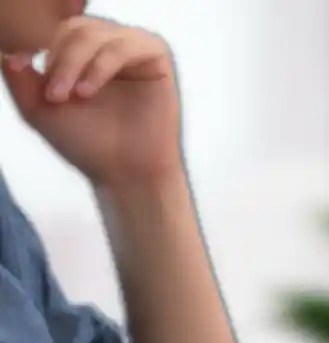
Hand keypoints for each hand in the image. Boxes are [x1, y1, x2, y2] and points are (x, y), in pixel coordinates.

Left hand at [1, 17, 180, 186]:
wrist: (125, 171)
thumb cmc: (87, 142)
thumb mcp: (39, 107)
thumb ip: (20, 77)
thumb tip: (9, 52)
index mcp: (86, 52)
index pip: (58, 30)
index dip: (38, 46)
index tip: (24, 69)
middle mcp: (111, 46)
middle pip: (75, 27)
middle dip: (57, 59)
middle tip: (52, 94)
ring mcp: (134, 49)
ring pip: (95, 34)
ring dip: (74, 63)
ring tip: (67, 97)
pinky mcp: (156, 57)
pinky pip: (124, 45)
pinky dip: (100, 66)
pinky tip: (88, 92)